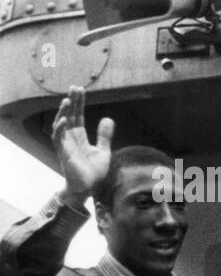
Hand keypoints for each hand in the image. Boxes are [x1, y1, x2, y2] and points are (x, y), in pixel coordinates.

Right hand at [52, 87, 112, 204]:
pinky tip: (64, 119)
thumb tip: (108, 118)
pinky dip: (60, 128)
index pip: (78, 115)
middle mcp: (70, 138)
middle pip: (69, 115)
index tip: (80, 89)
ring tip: (68, 100)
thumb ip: (105, 135)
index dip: (79, 102)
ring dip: (63, 112)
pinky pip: (58, 138)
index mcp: (79, 136)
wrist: (89, 188)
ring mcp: (65, 144)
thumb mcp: (103, 151)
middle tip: (74, 87)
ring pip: (61, 124)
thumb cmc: (93, 171)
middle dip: (72, 101)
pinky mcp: (63, 153)